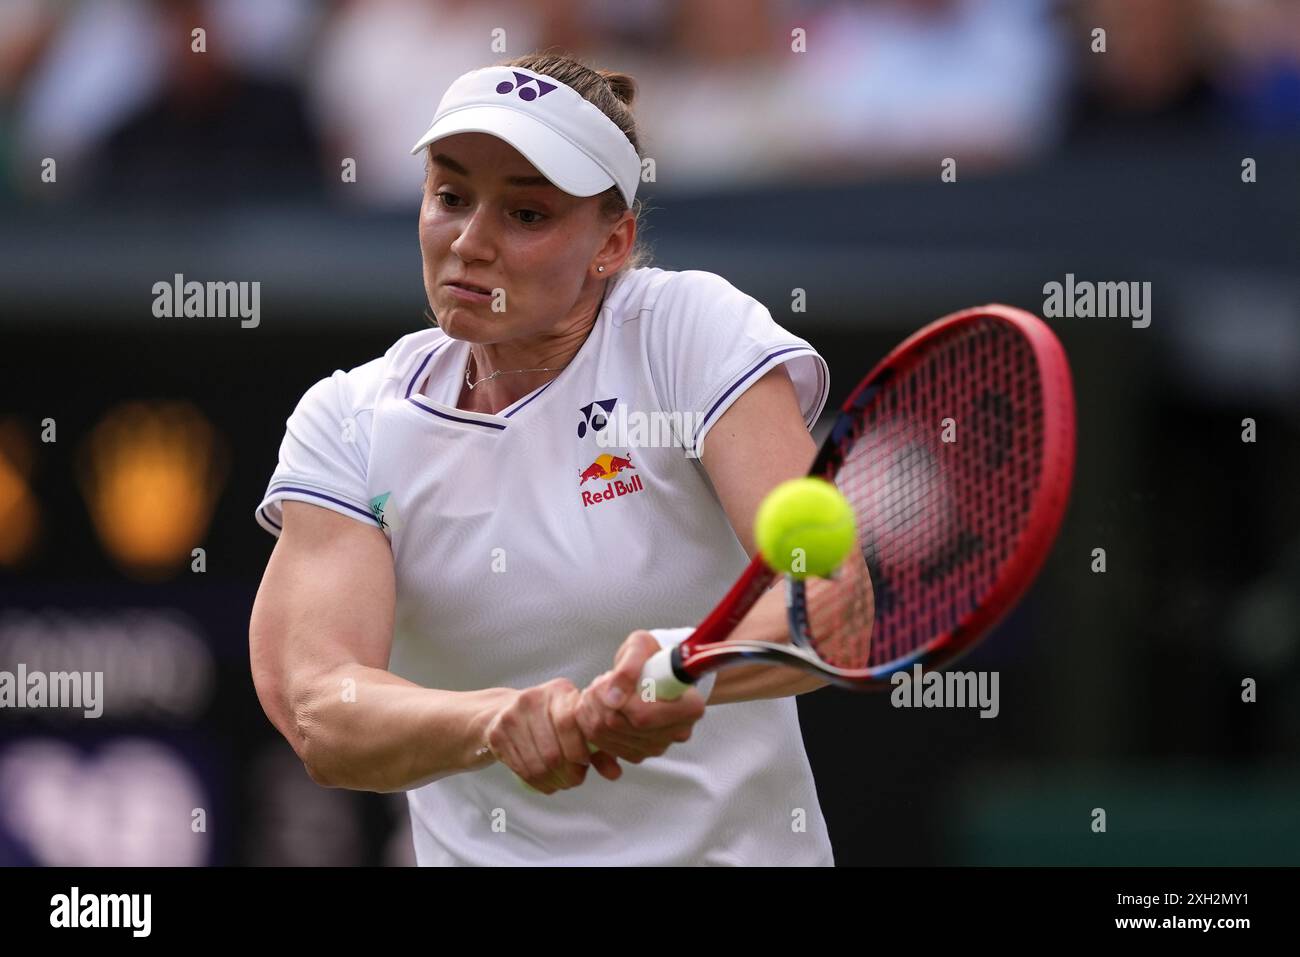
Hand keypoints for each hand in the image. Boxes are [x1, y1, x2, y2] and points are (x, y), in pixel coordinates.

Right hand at [482, 679, 619, 793]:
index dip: (579, 750)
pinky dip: (539, 783)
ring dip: (555, 781)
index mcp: (558, 691)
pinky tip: (548, 782)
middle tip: (576, 779)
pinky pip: (522, 770)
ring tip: (563, 782)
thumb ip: (600, 748)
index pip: (568, 723)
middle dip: (569, 772)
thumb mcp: (576, 724)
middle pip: (553, 751)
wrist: (502, 711)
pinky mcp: (497, 734)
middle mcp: (532, 699)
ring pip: (538, 765)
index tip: (585, 763)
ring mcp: (511, 716)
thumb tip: (615, 774)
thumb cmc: (550, 719)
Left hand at [576, 631, 706, 764]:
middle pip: (625, 726)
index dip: (619, 701)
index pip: (645, 716)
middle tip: (599, 682)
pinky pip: (606, 745)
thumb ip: (630, 667)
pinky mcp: (640, 753)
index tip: (609, 681)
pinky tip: (599, 708)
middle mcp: (678, 731)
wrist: (652, 672)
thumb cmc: (651, 657)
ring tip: (598, 692)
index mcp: (689, 705)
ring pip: (611, 736)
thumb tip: (614, 697)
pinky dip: (593, 724)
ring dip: (593, 711)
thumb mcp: (641, 646)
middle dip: (600, 702)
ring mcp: (659, 746)